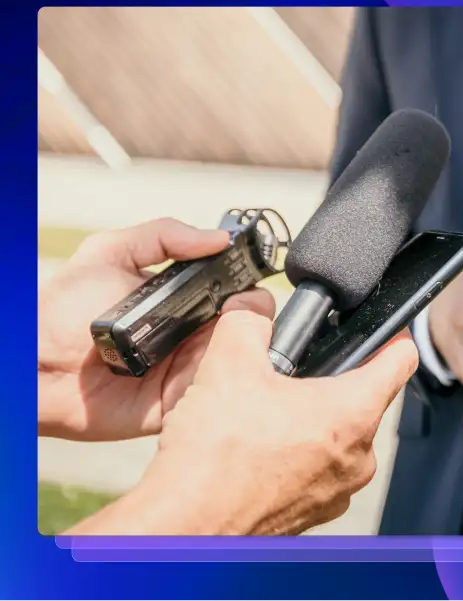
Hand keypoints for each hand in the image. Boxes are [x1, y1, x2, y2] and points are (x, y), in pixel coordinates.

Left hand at [37, 218, 275, 441]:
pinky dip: (221, 387)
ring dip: (238, 350)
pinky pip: (212, 398)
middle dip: (252, 317)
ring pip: (236, 362)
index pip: (234, 295)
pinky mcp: (176, 404)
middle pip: (245, 329)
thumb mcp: (109, 253)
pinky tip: (214, 371)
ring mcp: (185, 372)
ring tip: (221, 340)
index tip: (250, 281)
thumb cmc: (62, 310)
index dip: (249, 288)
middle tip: (234, 312)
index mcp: (182, 303)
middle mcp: (190, 338)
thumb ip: (163, 235)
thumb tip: (218, 237)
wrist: (34, 363)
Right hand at [68, 311, 418, 534]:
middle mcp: (357, 456)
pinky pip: (316, 469)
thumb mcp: (227, 364)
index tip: (382, 330)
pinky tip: (257, 449)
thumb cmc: (213, 461)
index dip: (392, 335)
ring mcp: (337, 488)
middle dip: (327, 381)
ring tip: (264, 415)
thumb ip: (248, 321)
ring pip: (336, 436)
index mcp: (353, 414)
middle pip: (363, 399)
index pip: (401, 360)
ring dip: (307, 421)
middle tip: (288, 375)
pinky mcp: (313, 510)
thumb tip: (253, 308)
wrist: (186, 526)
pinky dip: (293, 455)